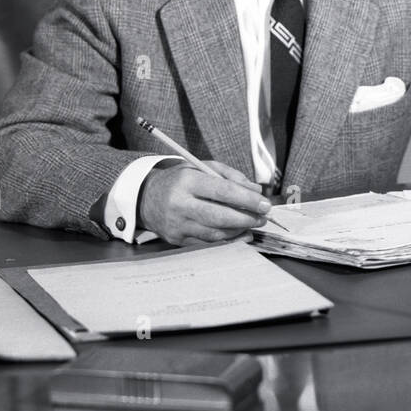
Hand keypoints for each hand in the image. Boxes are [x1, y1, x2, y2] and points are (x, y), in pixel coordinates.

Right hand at [137, 160, 272, 246]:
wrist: (146, 197)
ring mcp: (177, 224)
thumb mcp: (200, 167)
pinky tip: (239, 234)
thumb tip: (255, 190)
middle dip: (246, 218)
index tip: (264, 204)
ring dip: (239, 230)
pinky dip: (227, 240)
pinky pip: (207, 243)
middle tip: (263, 217)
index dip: (247, 199)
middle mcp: (180, 204)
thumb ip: (229, 175)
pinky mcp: (177, 239)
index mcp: (187, 181)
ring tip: (252, 224)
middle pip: (220, 216)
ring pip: (215, 233)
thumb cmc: (179, 180)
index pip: (222, 191)